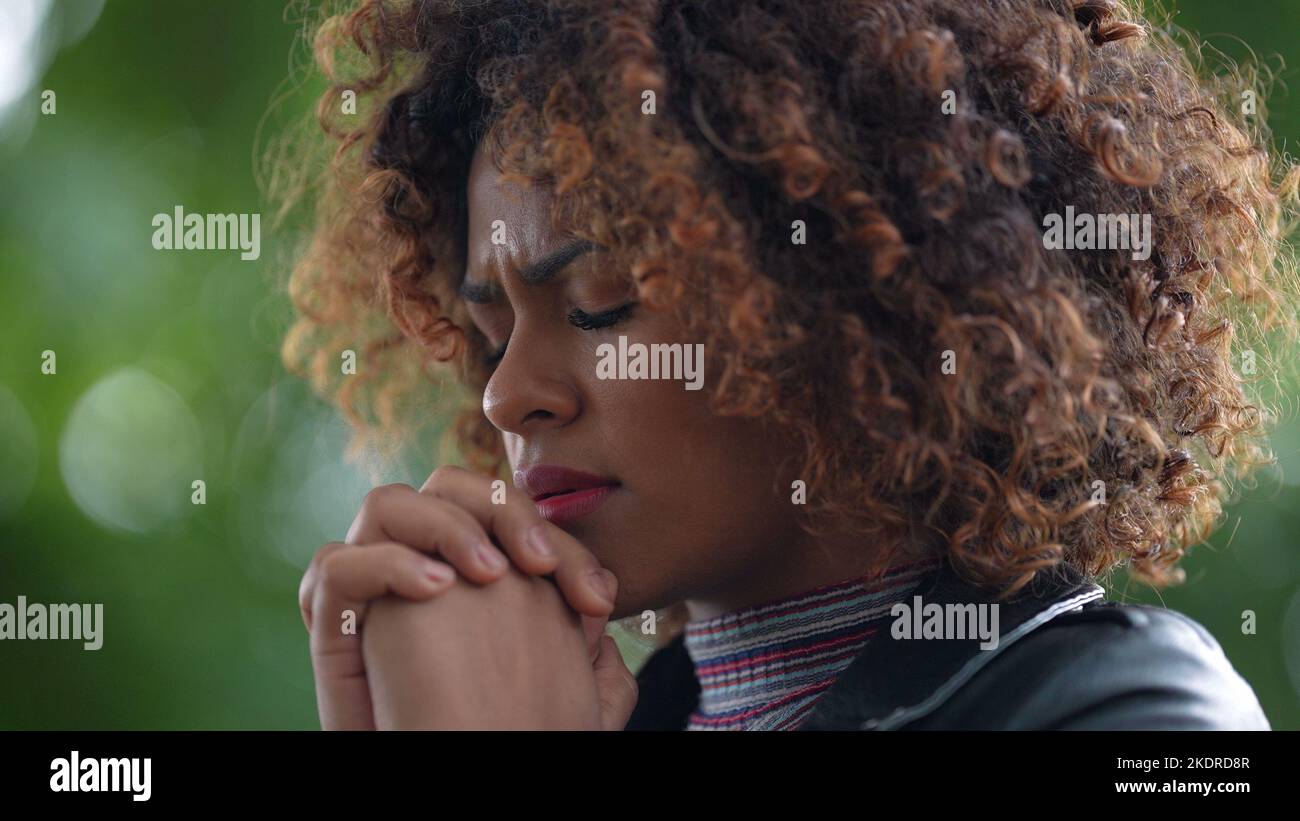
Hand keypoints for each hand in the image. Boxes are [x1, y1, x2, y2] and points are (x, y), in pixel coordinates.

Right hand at [298, 466, 618, 728]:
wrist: (460, 792)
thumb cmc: (510, 745)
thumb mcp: (570, 694)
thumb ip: (589, 646)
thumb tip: (605, 592)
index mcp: (476, 575)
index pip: (512, 519)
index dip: (560, 543)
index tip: (596, 599)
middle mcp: (422, 569)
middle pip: (447, 488)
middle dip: (502, 510)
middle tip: (540, 566)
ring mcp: (374, 593)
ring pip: (387, 505)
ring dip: (444, 524)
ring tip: (490, 573)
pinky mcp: (332, 629)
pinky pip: (335, 566)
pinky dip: (385, 563)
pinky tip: (437, 590)